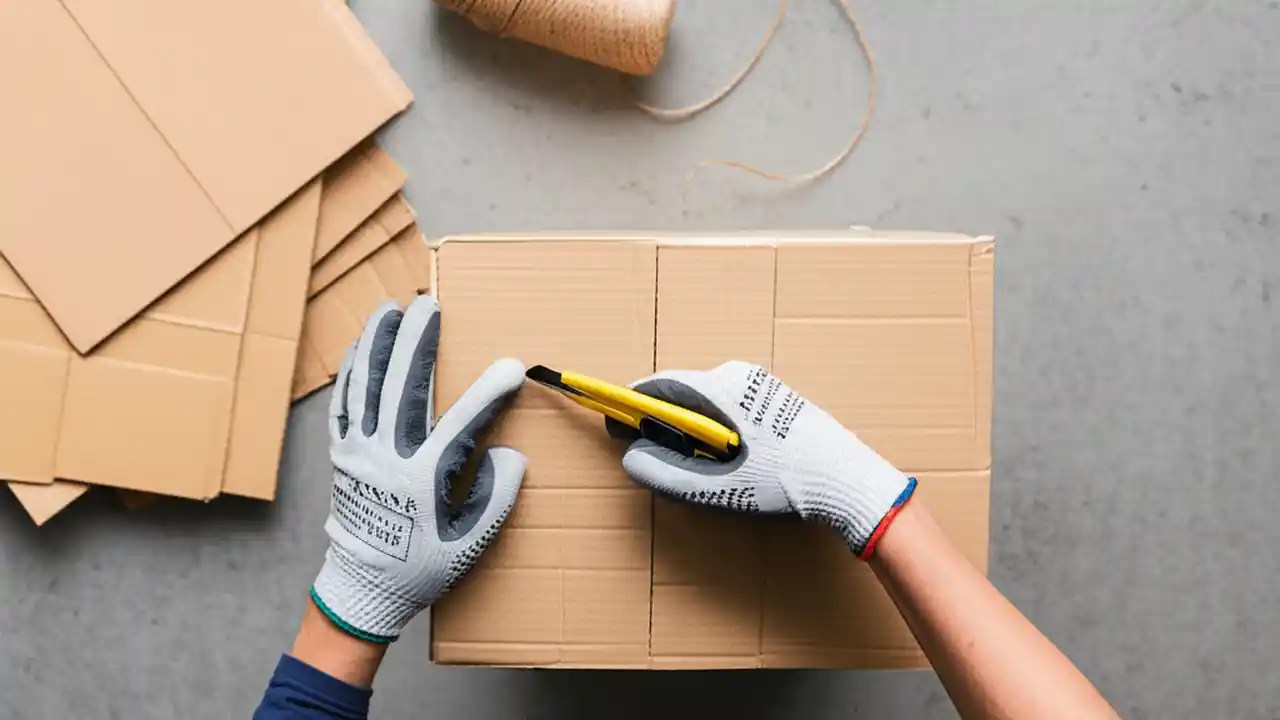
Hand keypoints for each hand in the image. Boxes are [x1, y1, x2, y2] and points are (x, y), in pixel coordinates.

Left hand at [311, 295, 525, 642]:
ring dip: (379, 344)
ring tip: (391, 309)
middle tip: (429, 305)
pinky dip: (351, 372)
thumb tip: (509, 454)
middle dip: (416, 342)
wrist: (364, 588)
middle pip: (402, 388)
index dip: (488, 393)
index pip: (462, 424)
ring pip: (366, 387)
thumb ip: (495, 499)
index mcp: (423, 480)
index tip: (511, 366)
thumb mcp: (469, 545)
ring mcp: (358, 454)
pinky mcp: (340, 456)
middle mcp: (387, 459)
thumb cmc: (421, 567)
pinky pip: (343, 404)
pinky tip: (360, 347)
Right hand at [612, 361, 914, 557]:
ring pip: (707, 400)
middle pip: (683, 391)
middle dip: (659, 419)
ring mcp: (762, 384)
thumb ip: (670, 475)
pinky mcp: (776, 398)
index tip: (613, 423)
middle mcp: (741, 375)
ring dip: (687, 426)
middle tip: (645, 450)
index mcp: (725, 388)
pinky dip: (712, 426)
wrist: (848, 482)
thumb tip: (632, 460)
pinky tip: (719, 456)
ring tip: (682, 460)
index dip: (631, 405)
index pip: (662, 386)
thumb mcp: (721, 487)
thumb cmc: (786, 482)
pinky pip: (730, 405)